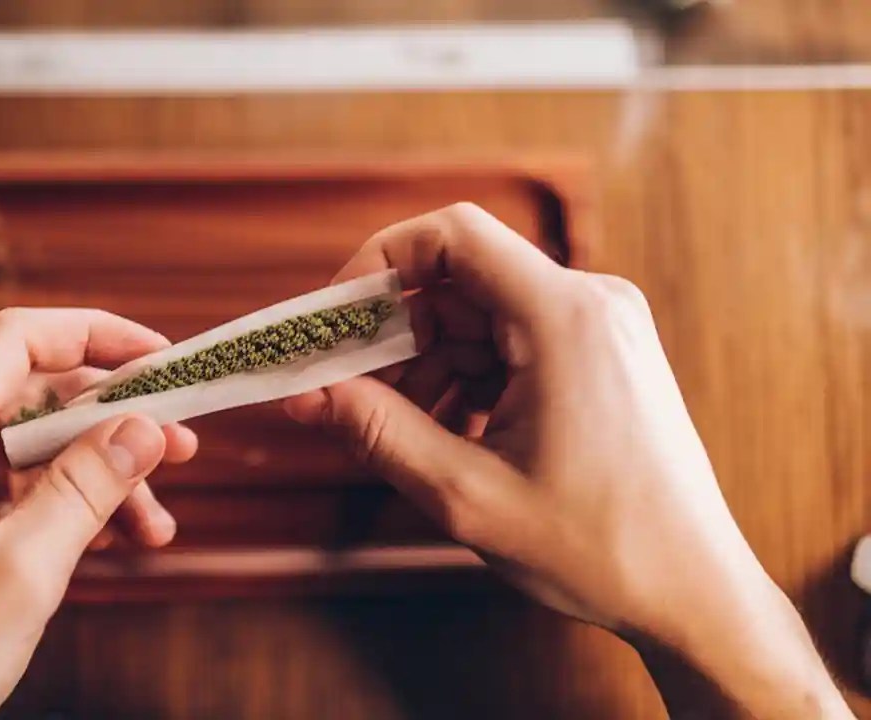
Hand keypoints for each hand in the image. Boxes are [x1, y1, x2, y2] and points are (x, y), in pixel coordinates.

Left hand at [0, 308, 196, 719]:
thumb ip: (88, 485)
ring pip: (22, 442)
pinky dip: (54, 500)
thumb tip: (145, 427)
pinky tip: (108, 536)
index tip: (161, 358)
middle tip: (179, 448)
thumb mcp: (25, 570)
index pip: (19, 340)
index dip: (99, 336)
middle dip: (110, 421)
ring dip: (92, 473)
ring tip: (153, 522)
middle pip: (29, 392)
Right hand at [284, 204, 852, 717]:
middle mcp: (590, 304)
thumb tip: (306, 394)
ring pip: (479, 318)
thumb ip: (377, 432)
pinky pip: (509, 344)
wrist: (695, 592)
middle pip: (458, 282)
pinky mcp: (600, 357)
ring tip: (393, 432)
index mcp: (564, 319)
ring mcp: (600, 329)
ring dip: (424, 365)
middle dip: (392, 335)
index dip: (378, 263)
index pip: (453, 235)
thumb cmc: (598, 548)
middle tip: (342, 391)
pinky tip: (442, 435)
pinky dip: (464, 379)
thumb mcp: (466, 495)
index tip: (332, 318)